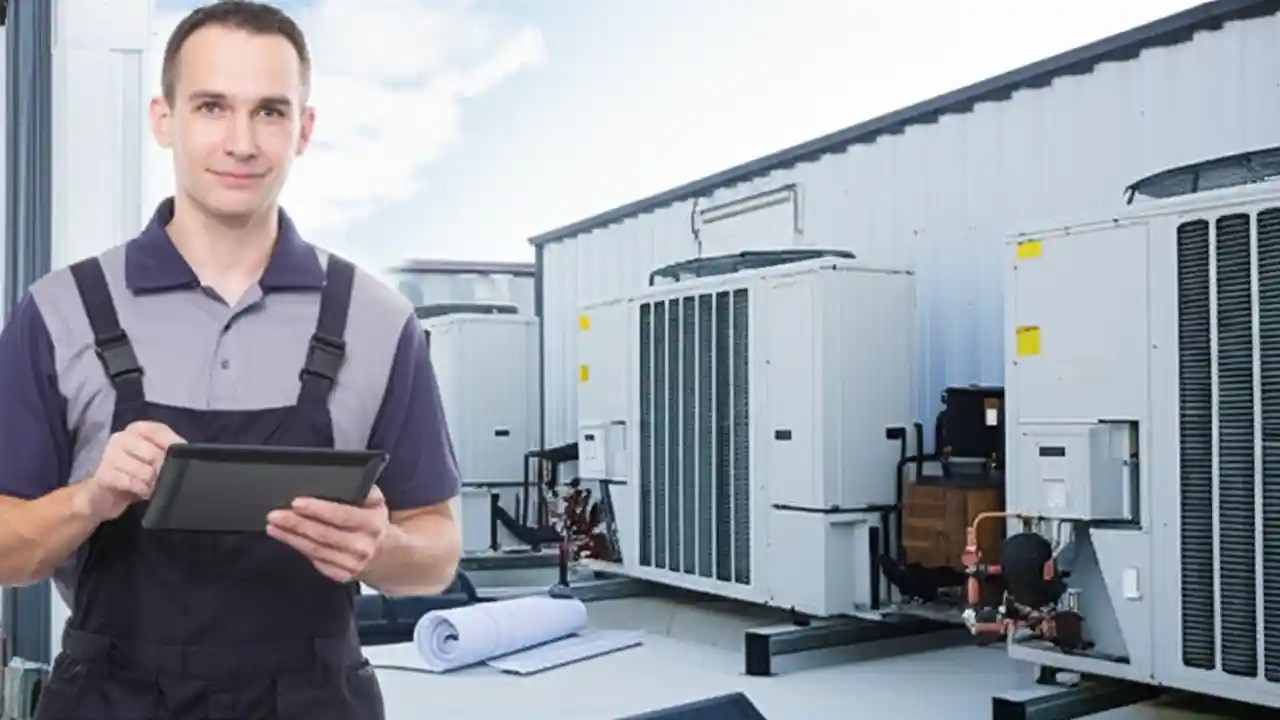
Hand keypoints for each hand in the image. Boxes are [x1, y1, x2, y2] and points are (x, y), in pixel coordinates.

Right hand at [78, 421, 184, 521]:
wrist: (105, 496)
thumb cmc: (136, 474)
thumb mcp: (155, 461)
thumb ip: (170, 453)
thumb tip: (187, 456)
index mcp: (137, 429)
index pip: (158, 430)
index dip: (173, 446)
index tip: (184, 461)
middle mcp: (121, 438)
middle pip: (151, 452)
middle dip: (164, 469)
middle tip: (168, 479)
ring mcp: (108, 455)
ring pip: (141, 469)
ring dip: (152, 482)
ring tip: (155, 487)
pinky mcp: (102, 475)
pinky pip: (128, 481)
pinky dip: (140, 488)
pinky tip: (143, 492)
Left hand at [266, 485, 389, 582]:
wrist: (387, 556)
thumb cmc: (374, 524)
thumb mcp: (377, 503)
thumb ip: (363, 490)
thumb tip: (341, 479)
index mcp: (373, 524)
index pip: (342, 516)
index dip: (318, 509)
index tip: (296, 502)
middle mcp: (363, 546)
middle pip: (323, 534)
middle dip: (296, 524)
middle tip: (275, 515)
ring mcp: (351, 564)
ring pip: (315, 549)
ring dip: (291, 537)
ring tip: (273, 526)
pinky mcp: (340, 575)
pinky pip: (314, 560)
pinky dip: (298, 548)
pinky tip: (287, 538)